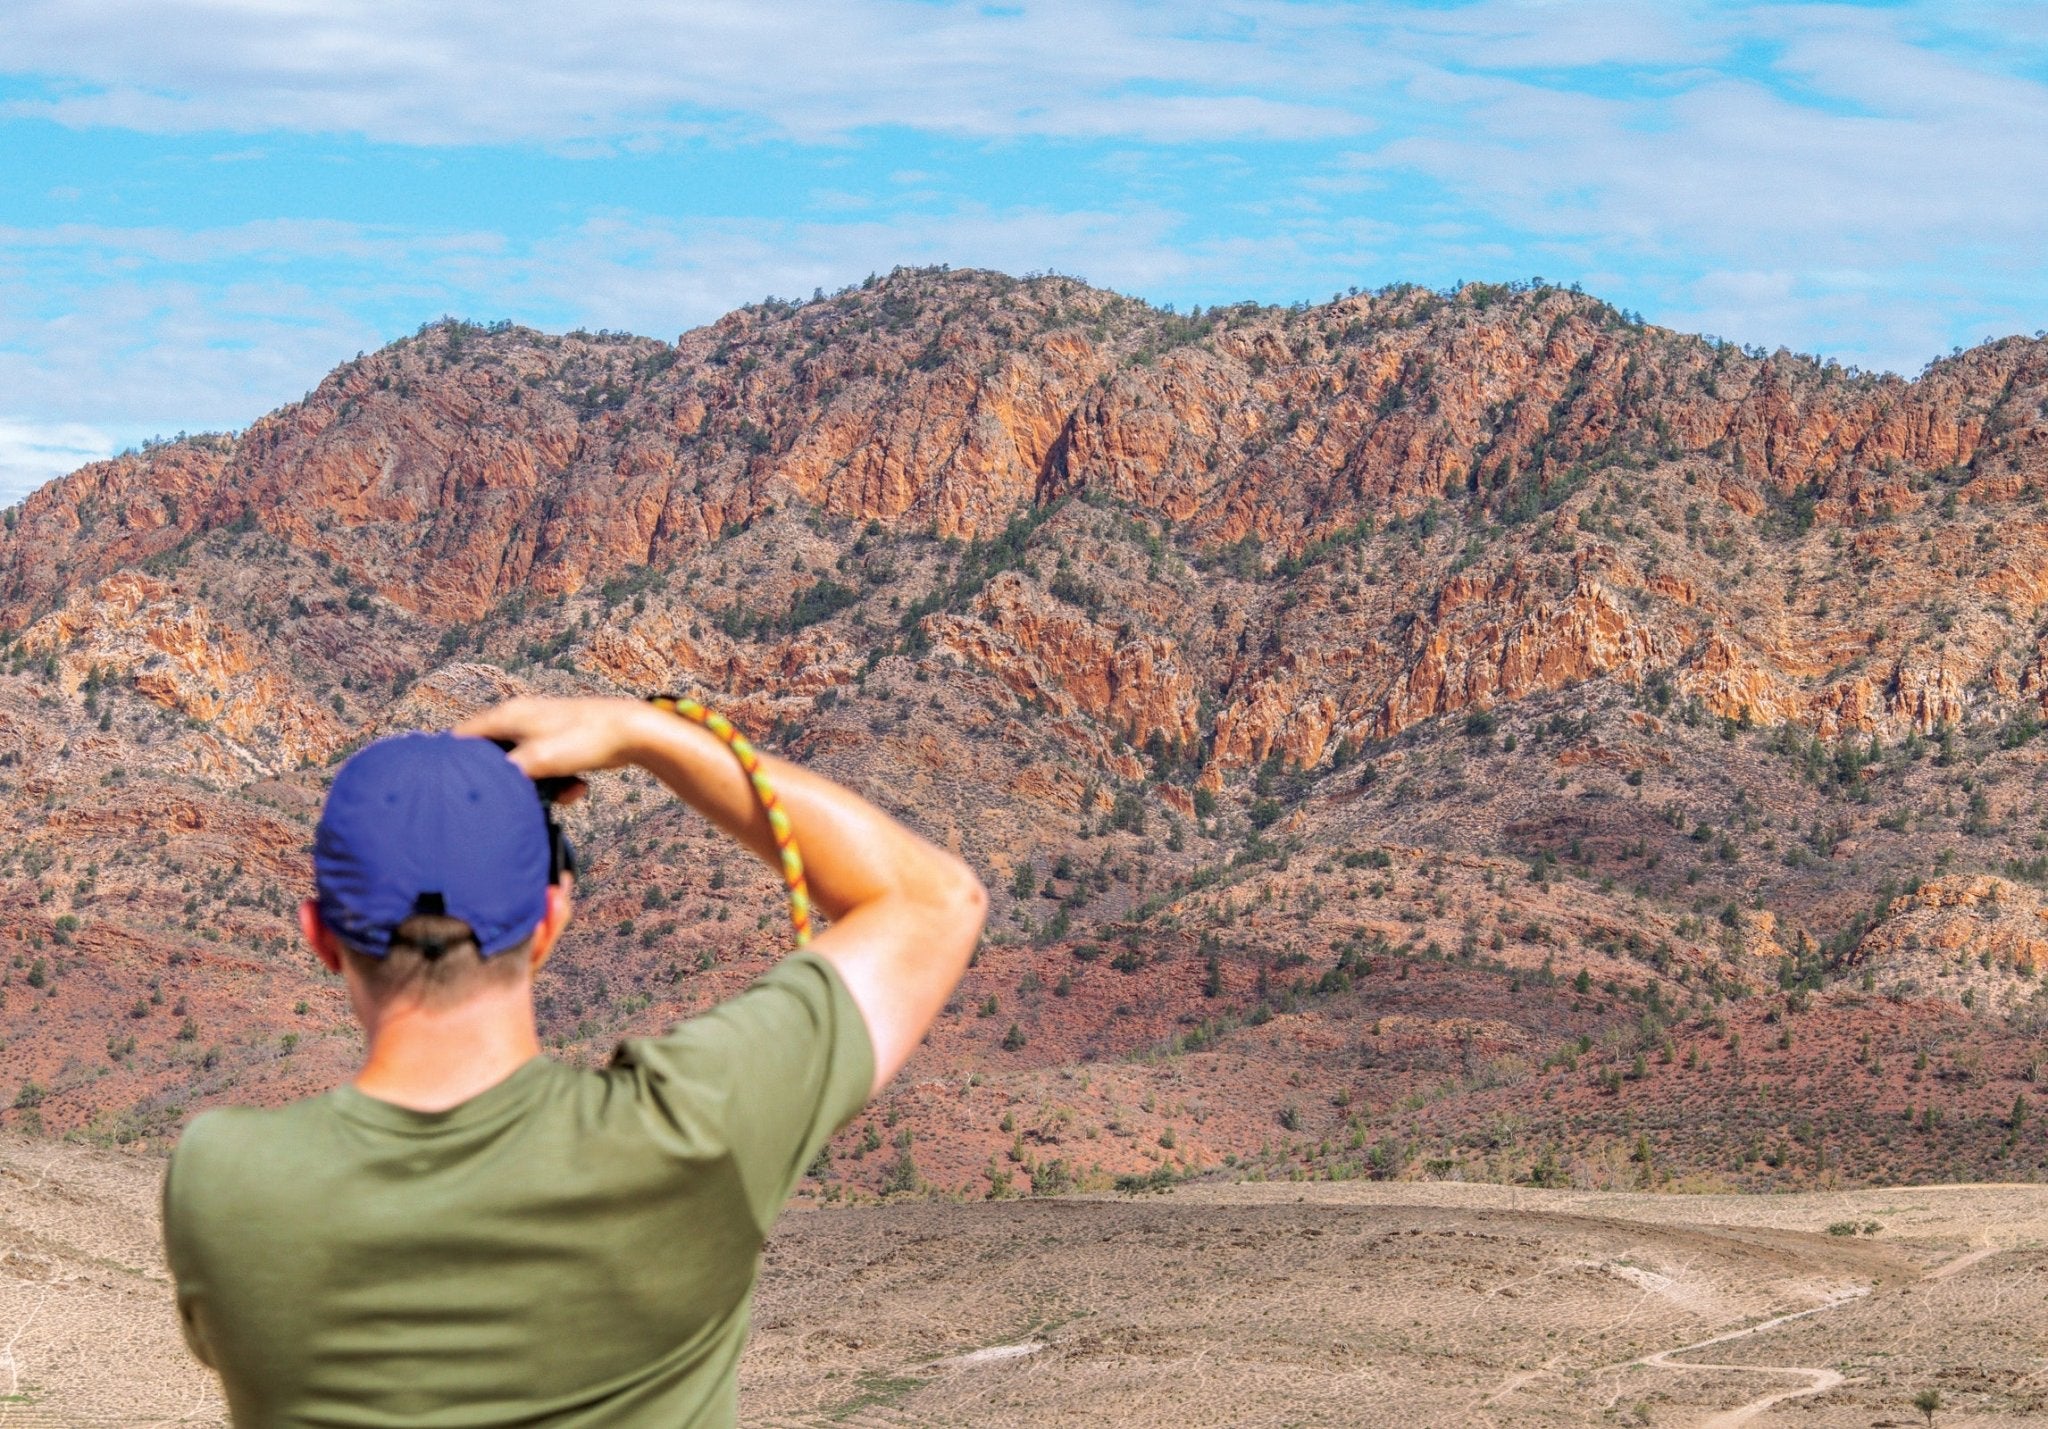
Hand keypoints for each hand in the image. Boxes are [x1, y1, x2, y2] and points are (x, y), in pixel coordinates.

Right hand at [455, 696, 652, 790]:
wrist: (632, 732)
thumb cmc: (584, 738)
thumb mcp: (539, 759)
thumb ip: (507, 773)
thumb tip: (485, 789)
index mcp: (507, 716)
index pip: (463, 736)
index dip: (454, 761)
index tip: (453, 787)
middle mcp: (520, 718)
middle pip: (492, 755)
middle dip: (502, 780)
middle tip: (509, 799)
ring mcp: (540, 730)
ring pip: (522, 767)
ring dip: (538, 787)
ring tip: (559, 793)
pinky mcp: (560, 744)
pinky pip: (547, 769)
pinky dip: (558, 783)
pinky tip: (576, 790)